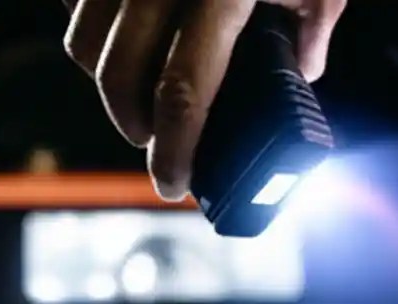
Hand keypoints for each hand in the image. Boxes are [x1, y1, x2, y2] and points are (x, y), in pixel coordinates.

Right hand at [61, 0, 345, 199]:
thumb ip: (312, 26)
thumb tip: (301, 74)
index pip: (185, 89)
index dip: (174, 147)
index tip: (173, 182)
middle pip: (119, 74)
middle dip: (135, 125)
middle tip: (159, 146)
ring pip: (85, 38)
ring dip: (110, 79)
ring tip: (143, 95)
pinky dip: (95, 26)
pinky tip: (127, 38)